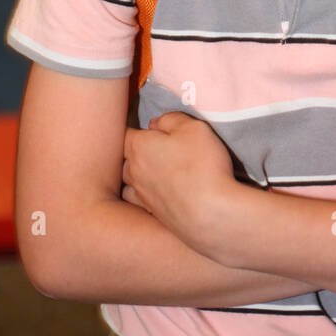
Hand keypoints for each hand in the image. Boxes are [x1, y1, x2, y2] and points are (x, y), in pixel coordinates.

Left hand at [121, 111, 236, 250]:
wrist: (211, 215)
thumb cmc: (202, 165)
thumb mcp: (193, 128)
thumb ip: (171, 120)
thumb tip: (155, 124)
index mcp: (139, 147)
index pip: (124, 133)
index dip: (136, 129)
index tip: (149, 128)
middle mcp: (134, 172)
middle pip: (126, 159)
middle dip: (137, 152)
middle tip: (158, 148)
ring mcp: (142, 197)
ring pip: (130, 182)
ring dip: (139, 176)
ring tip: (158, 172)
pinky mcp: (153, 216)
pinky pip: (141, 201)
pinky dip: (148, 196)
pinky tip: (164, 194)